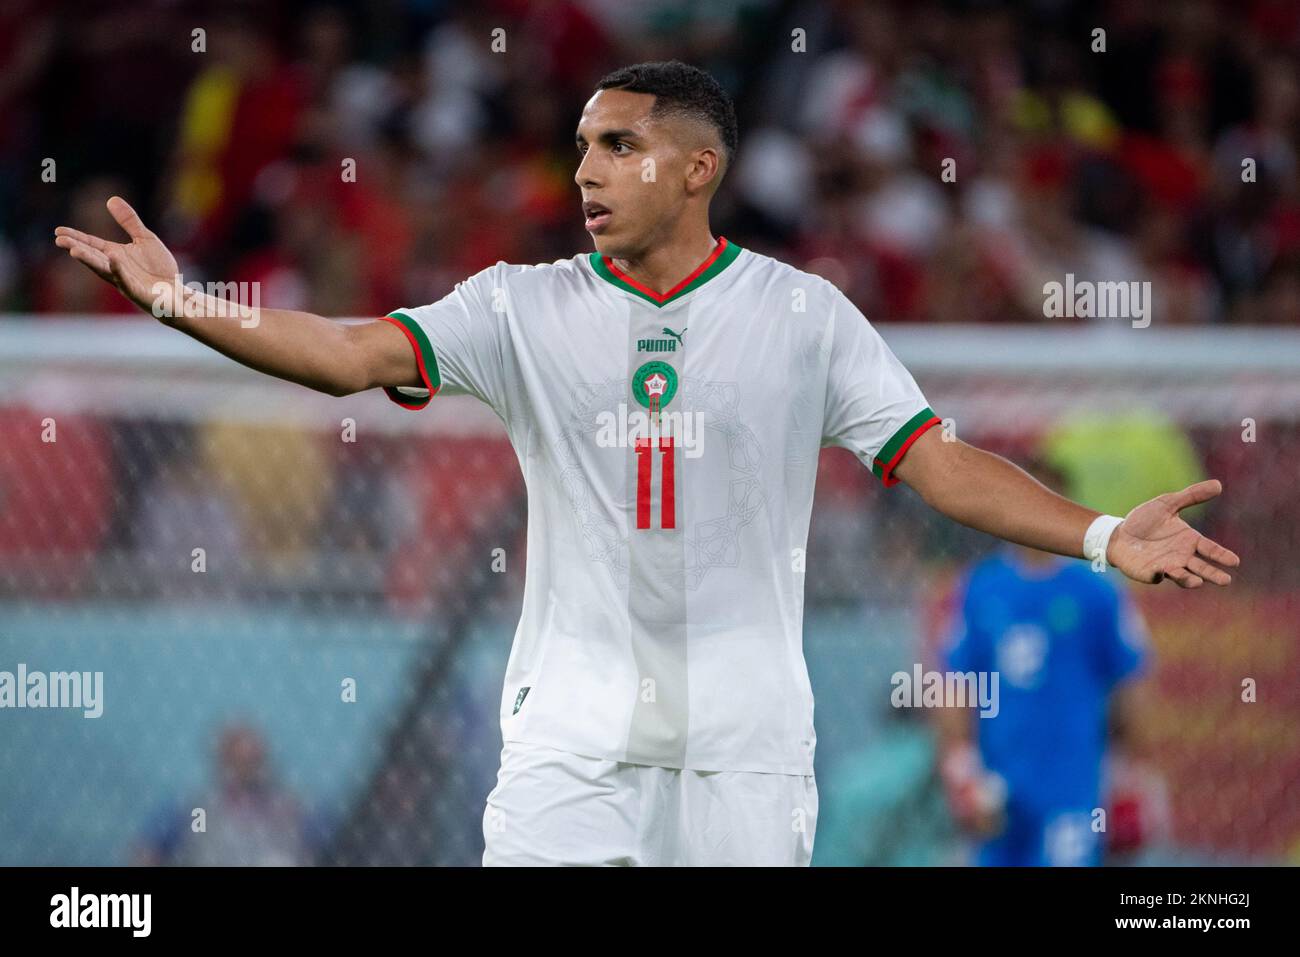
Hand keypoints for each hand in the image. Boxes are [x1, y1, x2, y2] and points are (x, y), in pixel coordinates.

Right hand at [54, 197, 179, 318]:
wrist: (177, 293)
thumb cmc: (160, 268)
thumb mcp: (144, 238)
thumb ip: (129, 221)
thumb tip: (111, 199)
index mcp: (115, 255)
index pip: (92, 245)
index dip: (76, 238)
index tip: (58, 230)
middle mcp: (115, 269)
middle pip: (93, 257)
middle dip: (77, 248)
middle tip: (59, 240)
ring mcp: (125, 282)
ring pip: (105, 270)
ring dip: (90, 261)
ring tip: (74, 251)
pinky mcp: (138, 293)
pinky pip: (127, 282)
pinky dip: (119, 271)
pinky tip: (113, 260)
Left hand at [1107, 479, 1240, 587]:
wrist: (1119, 533)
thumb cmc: (1145, 520)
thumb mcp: (1167, 503)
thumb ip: (1191, 496)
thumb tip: (1218, 484)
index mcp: (1190, 541)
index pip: (1210, 549)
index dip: (1222, 555)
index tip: (1234, 562)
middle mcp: (1182, 557)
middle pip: (1201, 568)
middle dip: (1213, 574)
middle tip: (1225, 581)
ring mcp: (1167, 567)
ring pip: (1182, 576)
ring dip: (1189, 580)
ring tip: (1198, 582)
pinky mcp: (1149, 573)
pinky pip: (1155, 576)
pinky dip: (1159, 575)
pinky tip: (1161, 572)